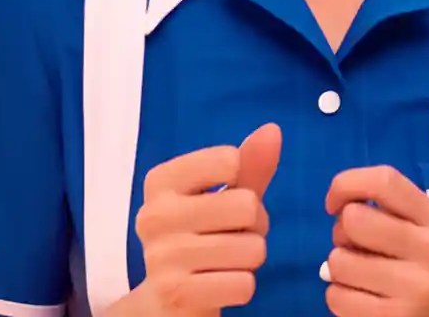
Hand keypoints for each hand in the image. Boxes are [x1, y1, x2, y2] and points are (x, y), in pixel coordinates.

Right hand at [126, 123, 281, 315]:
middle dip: (254, 226)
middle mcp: (155, 215)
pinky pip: (244, 285)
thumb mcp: (222, 196)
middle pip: (247, 206)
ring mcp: (162, 257)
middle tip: (230, 238)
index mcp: (161, 181)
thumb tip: (273, 130)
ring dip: (249, 259)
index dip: (245, 186)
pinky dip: (242, 288)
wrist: (163, 301)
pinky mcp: (176, 294)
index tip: (223, 202)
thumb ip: (249, 165)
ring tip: (224, 262)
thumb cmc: (200, 237)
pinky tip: (218, 286)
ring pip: (252, 249)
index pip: (229, 160)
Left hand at [323, 166, 428, 316]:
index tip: (335, 204)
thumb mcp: (418, 235)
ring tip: (362, 277)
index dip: (347, 184)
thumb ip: (387, 210)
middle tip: (355, 249)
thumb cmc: (416, 273)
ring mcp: (417, 288)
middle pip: (355, 218)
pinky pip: (335, 295)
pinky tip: (362, 300)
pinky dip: (339, 297)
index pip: (385, 180)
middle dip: (342, 233)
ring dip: (339, 269)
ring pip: (339, 260)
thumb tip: (339, 204)